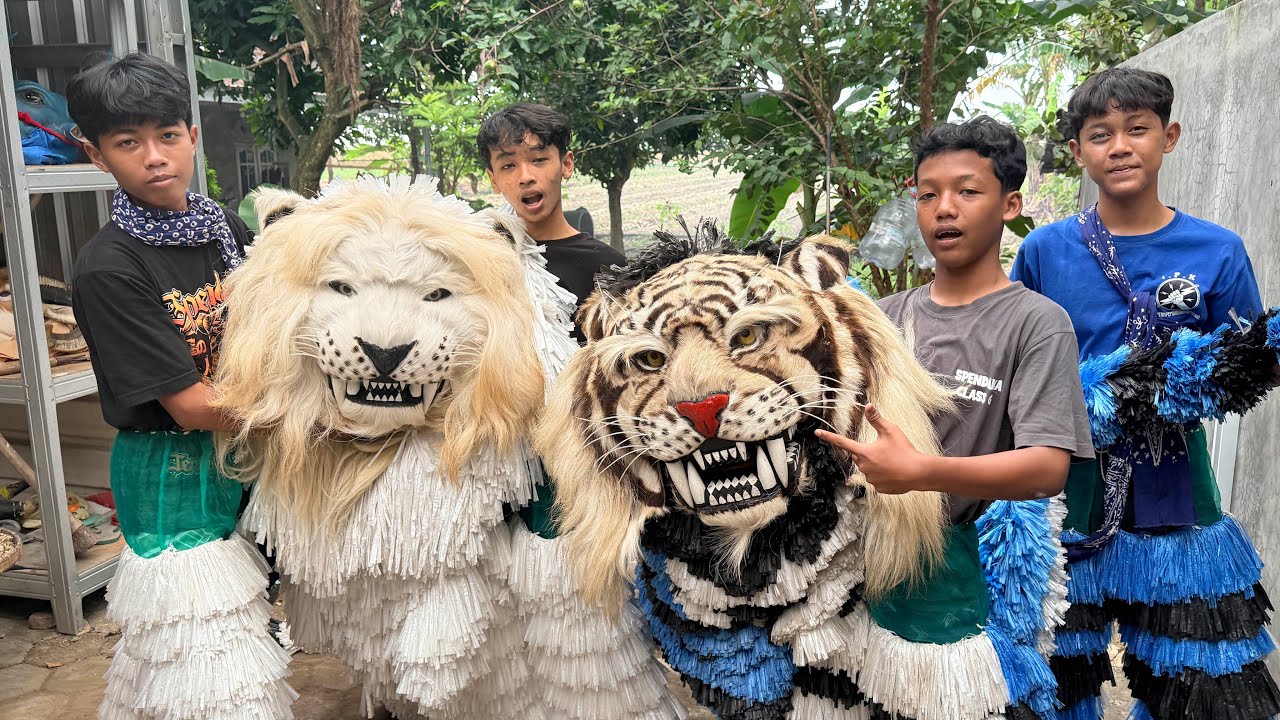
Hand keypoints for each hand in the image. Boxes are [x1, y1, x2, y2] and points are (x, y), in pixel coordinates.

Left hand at [814, 404, 933, 494]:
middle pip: (858, 456)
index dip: (828, 437)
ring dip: (876, 464)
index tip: (817, 433)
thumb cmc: (904, 450)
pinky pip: (877, 480)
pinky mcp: (878, 489)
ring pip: (868, 469)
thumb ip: (877, 419)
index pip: (842, 442)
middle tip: (884, 450)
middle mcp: (863, 467)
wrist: (918, 473)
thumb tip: (867, 405)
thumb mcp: (891, 431)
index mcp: (864, 452)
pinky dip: (883, 475)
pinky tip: (894, 472)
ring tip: (892, 462)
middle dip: (866, 452)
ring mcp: (870, 480)